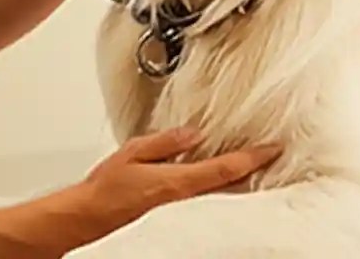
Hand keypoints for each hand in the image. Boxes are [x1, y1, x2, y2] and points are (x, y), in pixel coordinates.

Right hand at [79, 128, 282, 230]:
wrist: (86, 221)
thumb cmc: (104, 190)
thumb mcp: (133, 153)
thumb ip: (166, 142)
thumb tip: (193, 134)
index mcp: (178, 182)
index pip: (226, 168)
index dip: (253, 158)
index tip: (273, 148)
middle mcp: (186, 203)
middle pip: (231, 187)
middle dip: (253, 172)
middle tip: (272, 158)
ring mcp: (183, 217)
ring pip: (221, 199)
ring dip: (238, 185)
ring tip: (255, 170)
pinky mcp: (177, 225)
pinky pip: (207, 207)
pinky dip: (219, 196)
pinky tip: (223, 189)